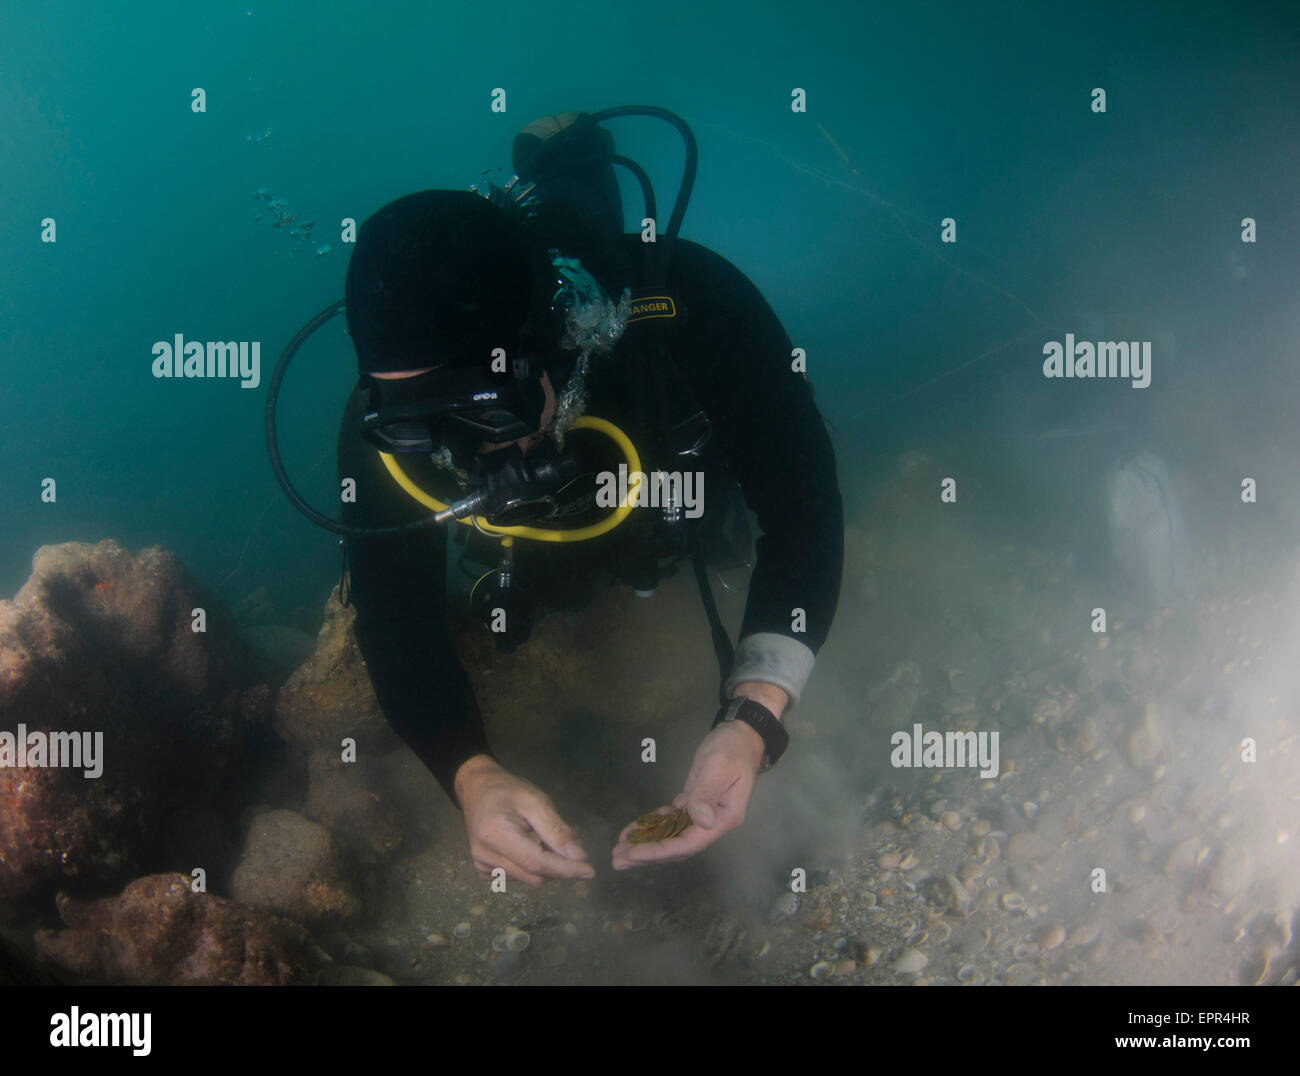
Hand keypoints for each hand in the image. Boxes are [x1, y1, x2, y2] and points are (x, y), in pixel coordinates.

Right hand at [455, 755, 595, 887]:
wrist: (477, 789)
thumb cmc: (507, 790)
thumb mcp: (536, 801)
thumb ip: (557, 830)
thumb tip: (579, 857)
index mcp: (495, 834)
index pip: (536, 862)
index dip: (565, 869)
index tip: (589, 871)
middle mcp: (484, 856)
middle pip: (534, 876)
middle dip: (559, 868)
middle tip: (572, 849)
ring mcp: (482, 866)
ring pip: (528, 879)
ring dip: (546, 867)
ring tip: (545, 840)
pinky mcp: (484, 871)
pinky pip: (518, 878)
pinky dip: (532, 868)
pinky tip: (531, 847)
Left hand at [610, 718, 765, 869]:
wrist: (741, 735)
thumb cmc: (733, 747)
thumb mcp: (719, 765)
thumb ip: (707, 793)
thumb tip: (702, 821)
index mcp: (724, 817)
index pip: (689, 843)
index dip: (660, 850)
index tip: (635, 853)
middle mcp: (714, 822)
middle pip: (678, 846)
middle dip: (647, 854)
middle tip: (618, 860)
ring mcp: (704, 815)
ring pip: (672, 836)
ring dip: (646, 843)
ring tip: (619, 849)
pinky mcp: (694, 804)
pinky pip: (671, 821)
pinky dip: (652, 825)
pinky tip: (634, 828)